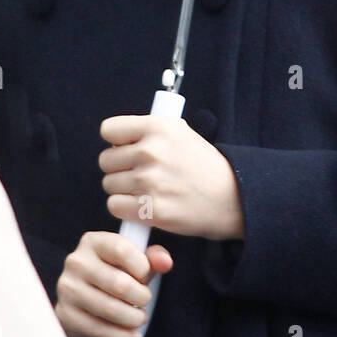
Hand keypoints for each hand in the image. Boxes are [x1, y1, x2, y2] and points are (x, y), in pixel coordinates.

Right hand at [54, 231, 173, 336]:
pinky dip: (122, 335)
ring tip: (140, 317)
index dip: (142, 268)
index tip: (146, 277)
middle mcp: (76, 262)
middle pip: (119, 284)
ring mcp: (67, 288)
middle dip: (141, 297)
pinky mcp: (65, 314)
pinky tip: (132, 335)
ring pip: (111, 309)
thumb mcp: (133, 262)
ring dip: (134, 318)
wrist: (81, 302)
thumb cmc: (113, 276)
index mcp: (93, 242)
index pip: (123, 250)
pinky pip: (99, 329)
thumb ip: (152, 259)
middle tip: (144, 301)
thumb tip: (165, 261)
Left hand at [98, 114, 244, 241]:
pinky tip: (144, 205)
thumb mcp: (180, 132)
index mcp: (157, 127)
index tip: (127, 149)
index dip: (116, 142)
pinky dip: (126, 209)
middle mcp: (151, 151)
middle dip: (119, 168)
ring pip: (109, 185)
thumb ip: (147, 131)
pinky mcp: (152, 210)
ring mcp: (150, 181)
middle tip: (141, 173)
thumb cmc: (203, 165)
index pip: (108, 130)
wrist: (231, 197)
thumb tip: (115, 140)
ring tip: (147, 189)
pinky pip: (115, 206)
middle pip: (105, 160)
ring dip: (123, 189)